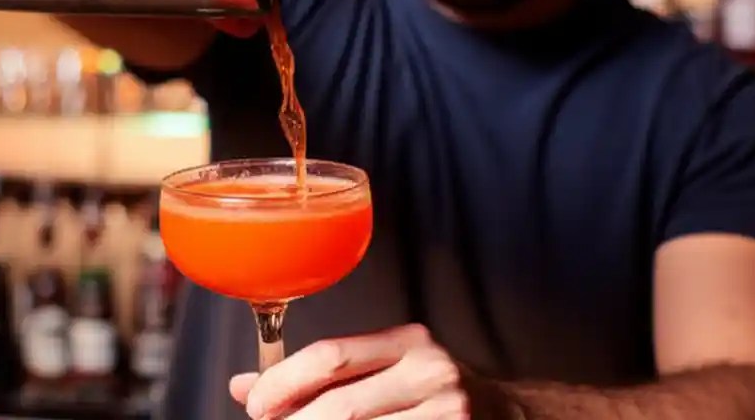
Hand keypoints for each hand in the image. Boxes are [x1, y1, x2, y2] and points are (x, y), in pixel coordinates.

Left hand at [229, 324, 473, 418]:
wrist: (508, 415)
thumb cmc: (431, 392)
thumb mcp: (383, 368)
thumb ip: (319, 376)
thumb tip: (247, 387)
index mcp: (407, 342)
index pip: (331, 355)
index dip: (285, 382)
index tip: (257, 404)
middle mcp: (430, 372)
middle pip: (342, 406)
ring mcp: (446, 413)